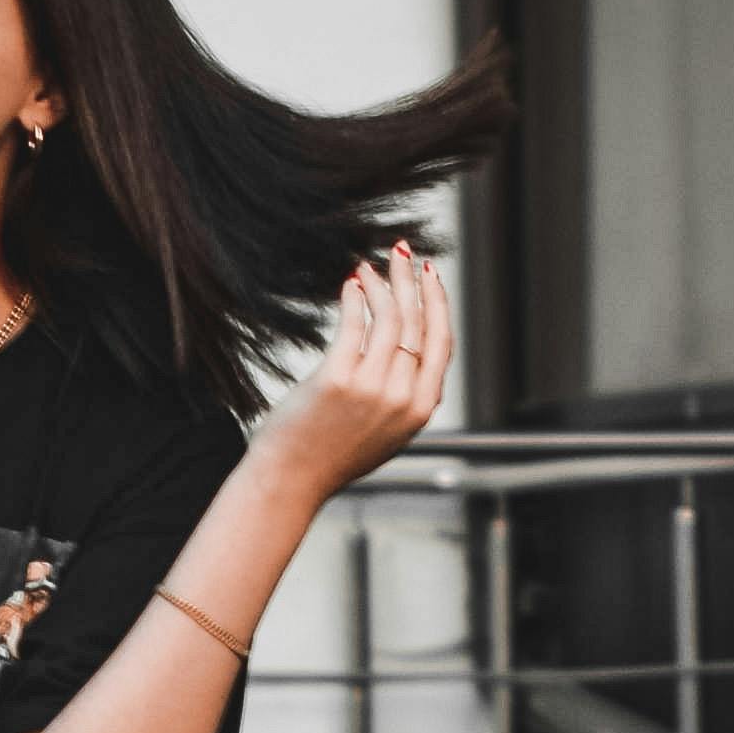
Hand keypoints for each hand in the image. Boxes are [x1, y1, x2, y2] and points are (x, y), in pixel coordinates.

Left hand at [258, 240, 454, 499]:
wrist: (292, 480)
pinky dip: (355, 298)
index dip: (437, 303)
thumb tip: (410, 349)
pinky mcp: (338, 380)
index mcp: (421, 409)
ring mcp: (372, 389)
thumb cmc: (332, 454)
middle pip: (417, 323)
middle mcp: (402, 397)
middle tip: (401, 252)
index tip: (429, 276)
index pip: (442, 342)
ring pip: (388, 319)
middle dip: (411, 281)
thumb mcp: (386, 432)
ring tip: (367, 266)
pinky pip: (354, 325)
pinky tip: (351, 285)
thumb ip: (405, 396)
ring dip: (380, 284)